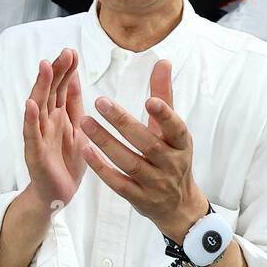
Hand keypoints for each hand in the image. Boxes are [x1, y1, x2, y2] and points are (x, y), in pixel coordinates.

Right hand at [22, 49, 89, 210]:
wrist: (58, 194)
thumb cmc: (67, 161)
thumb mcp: (77, 128)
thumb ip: (74, 104)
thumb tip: (74, 77)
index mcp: (58, 115)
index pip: (61, 87)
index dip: (66, 70)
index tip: (72, 53)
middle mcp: (46, 121)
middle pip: (49, 91)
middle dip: (56, 72)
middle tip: (64, 53)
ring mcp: (39, 136)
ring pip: (38, 107)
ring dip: (41, 87)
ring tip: (45, 68)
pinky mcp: (35, 153)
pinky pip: (32, 134)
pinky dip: (30, 119)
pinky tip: (30, 105)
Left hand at [78, 60, 208, 240]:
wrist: (178, 205)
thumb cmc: (173, 157)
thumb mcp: (174, 130)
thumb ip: (164, 96)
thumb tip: (162, 61)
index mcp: (181, 144)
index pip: (176, 128)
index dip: (165, 116)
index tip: (149, 100)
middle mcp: (170, 164)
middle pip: (147, 144)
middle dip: (124, 124)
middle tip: (100, 102)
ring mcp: (154, 183)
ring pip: (130, 162)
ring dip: (106, 142)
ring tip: (85, 121)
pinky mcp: (138, 198)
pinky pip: (118, 183)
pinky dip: (102, 168)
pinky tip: (85, 150)